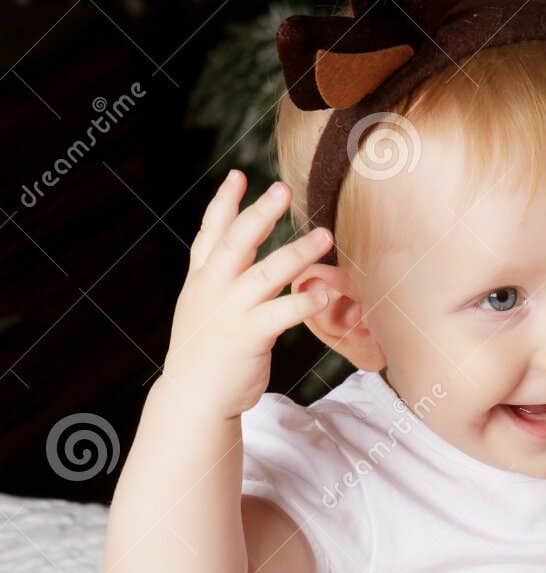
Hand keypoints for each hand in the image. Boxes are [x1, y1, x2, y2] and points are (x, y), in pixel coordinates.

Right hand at [161, 171, 333, 420]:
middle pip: (238, 242)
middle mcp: (213, 289)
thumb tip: (239, 246)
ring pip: (266, 274)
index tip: (238, 175)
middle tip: (284, 188)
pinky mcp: (247, 337)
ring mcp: (229, 312)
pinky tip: (323, 293)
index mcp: (202, 279)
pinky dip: (301, 302)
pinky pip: (279, 315)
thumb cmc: (205, 352)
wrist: (194, 397)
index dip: (224, 203)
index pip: (211, 233)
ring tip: (324, 236)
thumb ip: (219, 275)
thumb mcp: (202, 305)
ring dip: (297, 252)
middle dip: (261, 213)